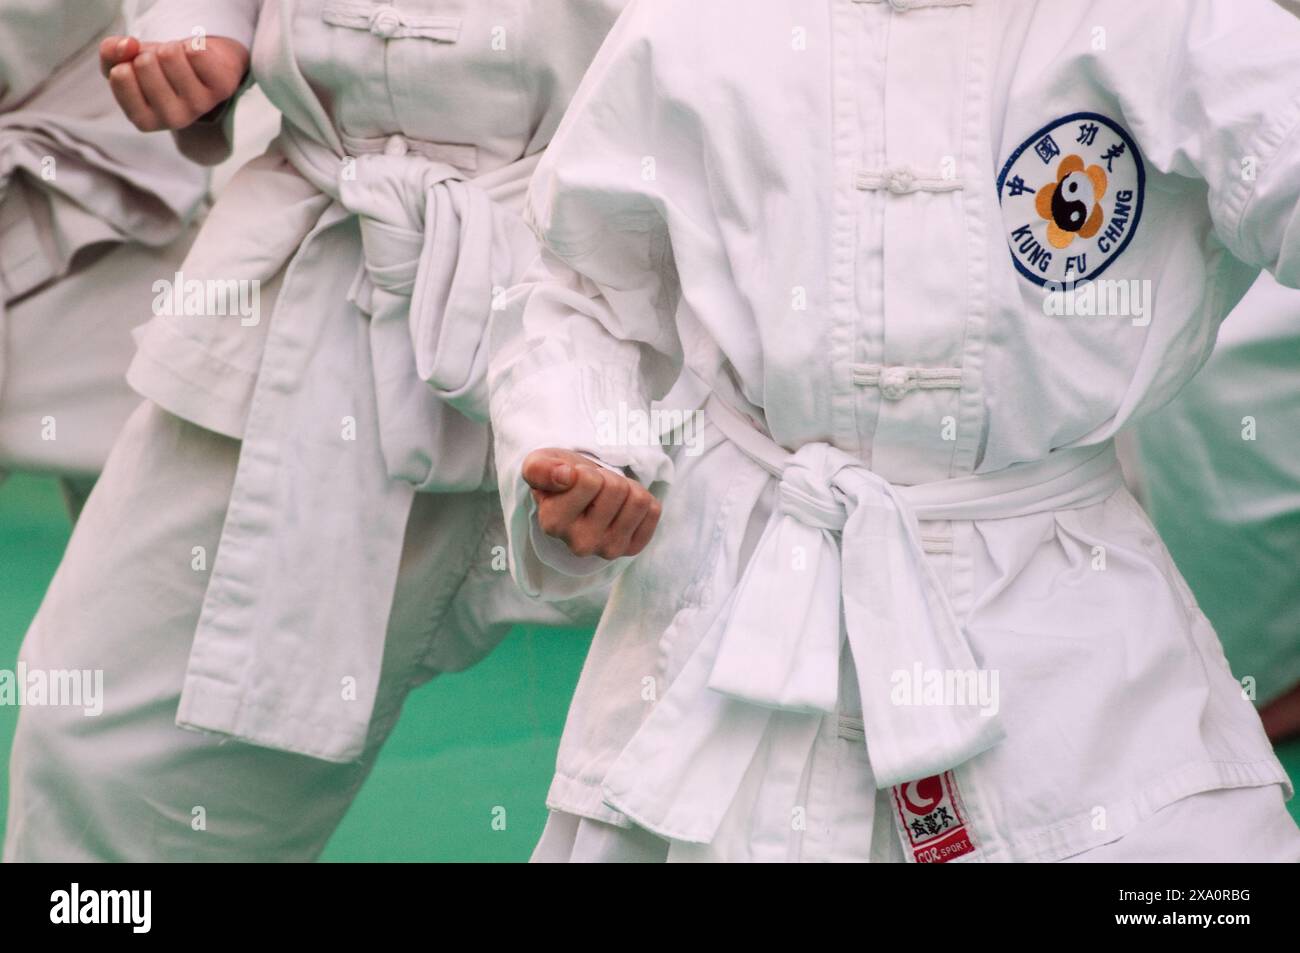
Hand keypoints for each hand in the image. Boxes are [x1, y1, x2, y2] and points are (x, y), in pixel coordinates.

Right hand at [100, 35, 249, 131]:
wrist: (201, 63)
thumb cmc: (158, 69)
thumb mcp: (124, 64)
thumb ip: (110, 54)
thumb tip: (128, 45)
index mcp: (144, 119)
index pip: (121, 76)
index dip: (126, 61)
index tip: (137, 68)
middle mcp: (172, 119)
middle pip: (145, 63)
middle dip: (149, 53)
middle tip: (162, 64)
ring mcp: (199, 105)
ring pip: (170, 55)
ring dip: (171, 48)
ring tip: (179, 61)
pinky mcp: (221, 88)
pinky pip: (196, 52)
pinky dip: (192, 45)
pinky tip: (197, 60)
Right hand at [523, 449, 661, 559]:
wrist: (578, 496)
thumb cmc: (560, 478)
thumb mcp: (539, 465)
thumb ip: (540, 468)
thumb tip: (565, 476)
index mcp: (552, 523)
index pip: (588, 480)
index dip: (585, 471)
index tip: (575, 479)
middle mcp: (579, 544)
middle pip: (615, 488)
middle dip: (607, 478)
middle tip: (594, 487)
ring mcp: (608, 550)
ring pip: (637, 499)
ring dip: (625, 487)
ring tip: (607, 495)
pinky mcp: (631, 548)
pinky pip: (653, 510)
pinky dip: (641, 499)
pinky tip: (622, 507)